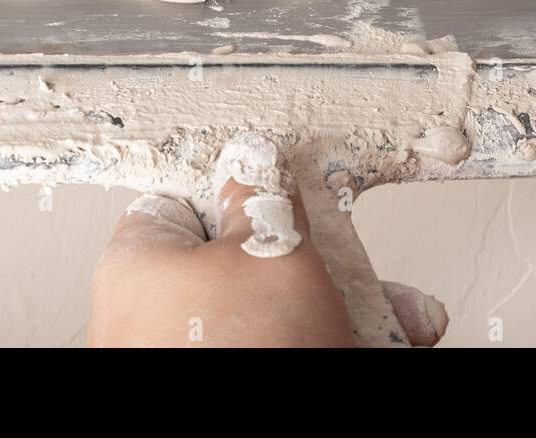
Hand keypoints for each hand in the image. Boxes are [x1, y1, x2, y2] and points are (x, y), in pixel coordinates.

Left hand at [87, 139, 448, 347]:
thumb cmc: (241, 355)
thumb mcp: (271, 248)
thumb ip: (264, 196)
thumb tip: (255, 159)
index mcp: (137, 265)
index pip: (187, 202)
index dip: (243, 193)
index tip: (289, 193)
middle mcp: (154, 317)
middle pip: (248, 261)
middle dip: (325, 262)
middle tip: (359, 266)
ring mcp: (194, 355)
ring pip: (280, 313)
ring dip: (348, 307)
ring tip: (398, 317)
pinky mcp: (238, 377)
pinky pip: (287, 345)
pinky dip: (334, 341)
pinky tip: (384, 337)